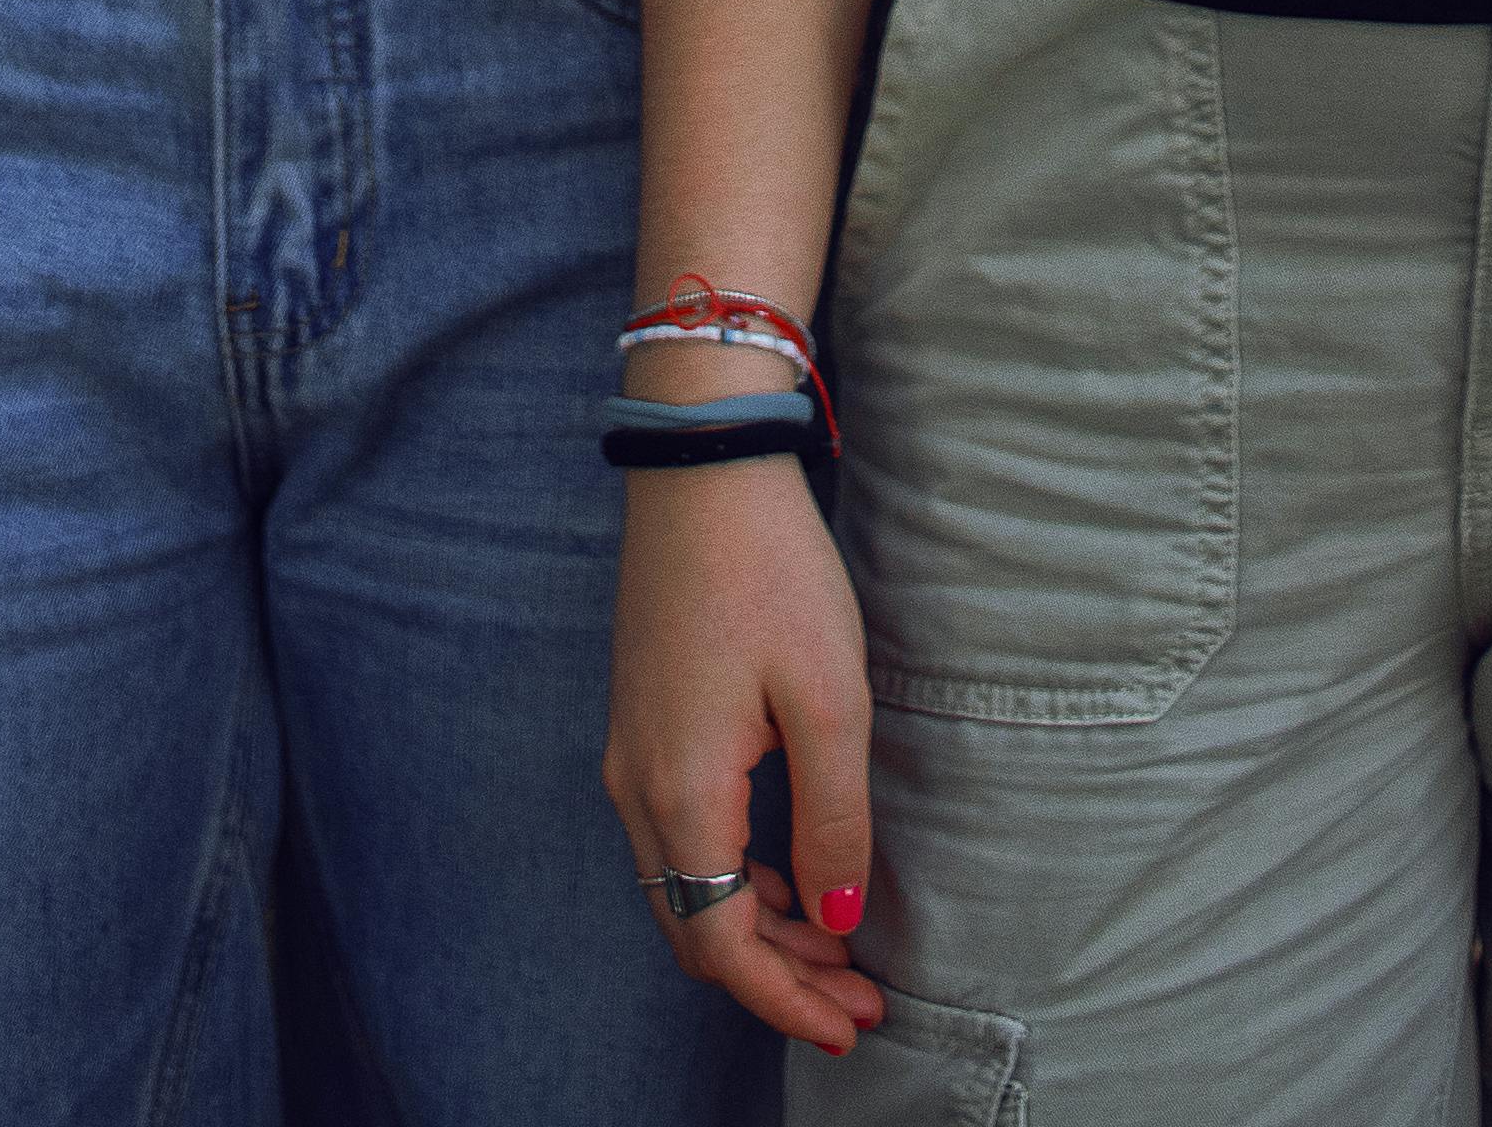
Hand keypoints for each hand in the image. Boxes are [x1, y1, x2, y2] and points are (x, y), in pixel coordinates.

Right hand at [604, 460, 889, 1053]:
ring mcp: (631, 752)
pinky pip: (678, 836)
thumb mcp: (830, 699)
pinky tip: (791, 870)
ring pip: (685, 885)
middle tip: (860, 997)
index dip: (786, 1001)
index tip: (853, 1027)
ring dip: (758, 927)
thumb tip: (835, 919)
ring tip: (838, 945)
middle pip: (697, 927)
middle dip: (777, 976)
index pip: (721, 945)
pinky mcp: (643, 720)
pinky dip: (734, 874)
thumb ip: (834, 819)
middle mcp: (637, 786)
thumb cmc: (771, 570)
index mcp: (680, 791)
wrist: (701, 464)